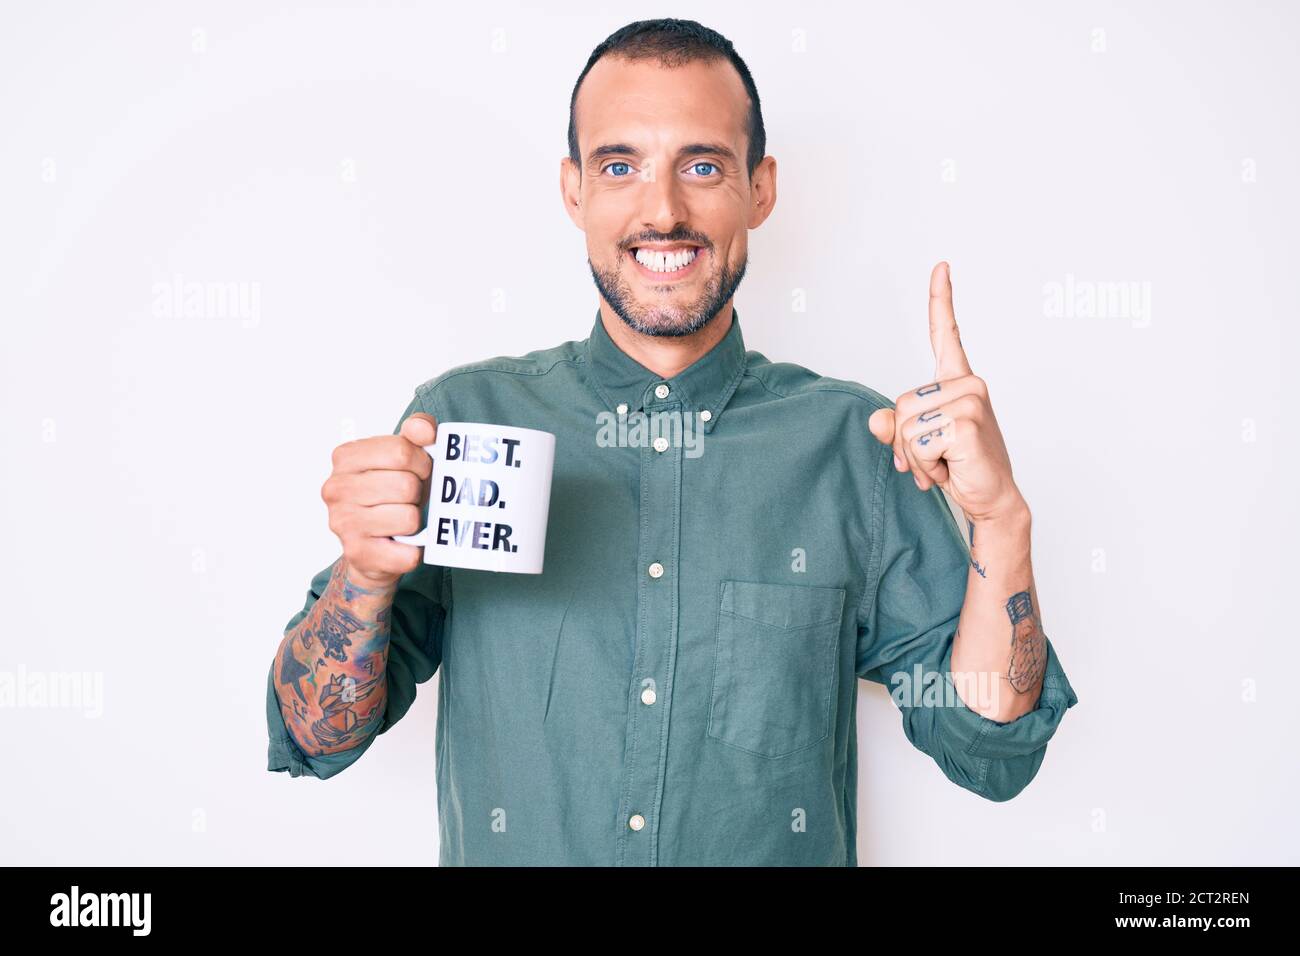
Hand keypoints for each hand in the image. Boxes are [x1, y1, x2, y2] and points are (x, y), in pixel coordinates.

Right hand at [320, 413, 436, 586]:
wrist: (372, 547)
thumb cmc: (392, 496)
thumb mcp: (404, 457)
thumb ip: (418, 431)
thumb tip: (425, 432)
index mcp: (346, 457)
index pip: (401, 451)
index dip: (422, 463)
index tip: (419, 470)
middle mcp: (336, 488)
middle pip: (406, 486)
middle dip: (417, 494)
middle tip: (408, 500)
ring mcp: (343, 522)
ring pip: (409, 518)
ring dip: (414, 522)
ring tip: (401, 521)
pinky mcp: (357, 553)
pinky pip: (408, 552)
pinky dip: (413, 550)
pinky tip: (399, 544)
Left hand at [867, 262, 1025, 523]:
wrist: (992, 499)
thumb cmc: (960, 467)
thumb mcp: (920, 445)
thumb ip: (896, 428)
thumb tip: (876, 419)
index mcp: (958, 382)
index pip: (945, 335)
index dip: (941, 300)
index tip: (941, 266)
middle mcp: (968, 384)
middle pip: (901, 406)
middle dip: (906, 444)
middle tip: (935, 459)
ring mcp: (970, 400)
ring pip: (906, 427)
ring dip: (916, 458)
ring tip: (945, 464)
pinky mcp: (967, 422)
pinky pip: (917, 444)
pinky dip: (926, 466)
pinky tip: (951, 469)